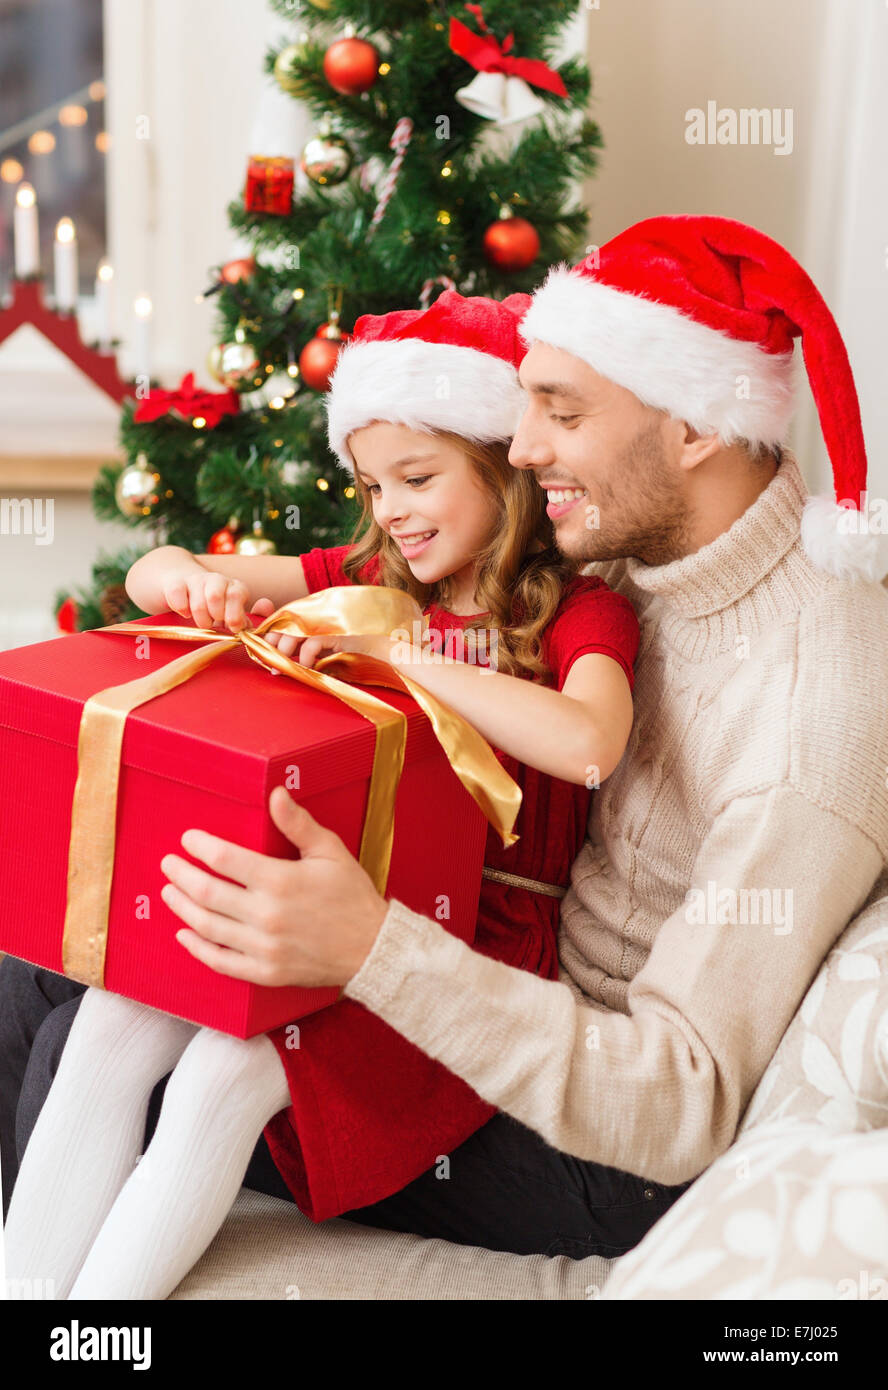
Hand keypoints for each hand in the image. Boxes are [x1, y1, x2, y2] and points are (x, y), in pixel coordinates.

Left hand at [160, 785, 388, 986]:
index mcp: (280, 881)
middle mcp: (266, 916)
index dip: (200, 846)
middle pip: (206, 893)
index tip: (188, 839)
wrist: (373, 948)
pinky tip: (184, 933)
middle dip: (180, 875)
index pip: (224, 859)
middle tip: (168, 864)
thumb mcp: (330, 851)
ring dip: (181, 907)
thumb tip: (275, 794)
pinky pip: (221, 961)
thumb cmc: (352, 896)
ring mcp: (264, 948)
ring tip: (169, 892)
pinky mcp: (265, 972)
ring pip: (207, 926)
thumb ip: (297, 823)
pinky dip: (197, 948)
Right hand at [161, 565, 266, 633]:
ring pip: (198, 602)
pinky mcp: (177, 583)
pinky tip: (185, 613)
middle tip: (214, 624)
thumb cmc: (216, 609)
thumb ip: (253, 617)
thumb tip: (266, 605)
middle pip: (216, 597)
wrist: (186, 589)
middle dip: (215, 618)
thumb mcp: (235, 615)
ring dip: (200, 618)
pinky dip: (181, 609)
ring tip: (203, 622)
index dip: (234, 615)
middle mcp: (217, 580)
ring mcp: (196, 580)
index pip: (236, 595)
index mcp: (235, 587)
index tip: (232, 628)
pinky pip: (178, 596)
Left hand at [250, 597, 391, 670]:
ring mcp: (332, 620)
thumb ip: (314, 643)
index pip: (289, 613)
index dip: (275, 628)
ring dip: (284, 652)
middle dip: (274, 642)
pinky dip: (305, 658)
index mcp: (323, 608)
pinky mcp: (339, 633)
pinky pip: (311, 644)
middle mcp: (325, 610)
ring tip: (284, 667)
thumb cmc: (365, 651)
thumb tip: (288, 653)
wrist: (394, 651)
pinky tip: (308, 667)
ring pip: (294, 633)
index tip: (268, 646)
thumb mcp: (333, 645)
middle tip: (271, 662)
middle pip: (287, 621)